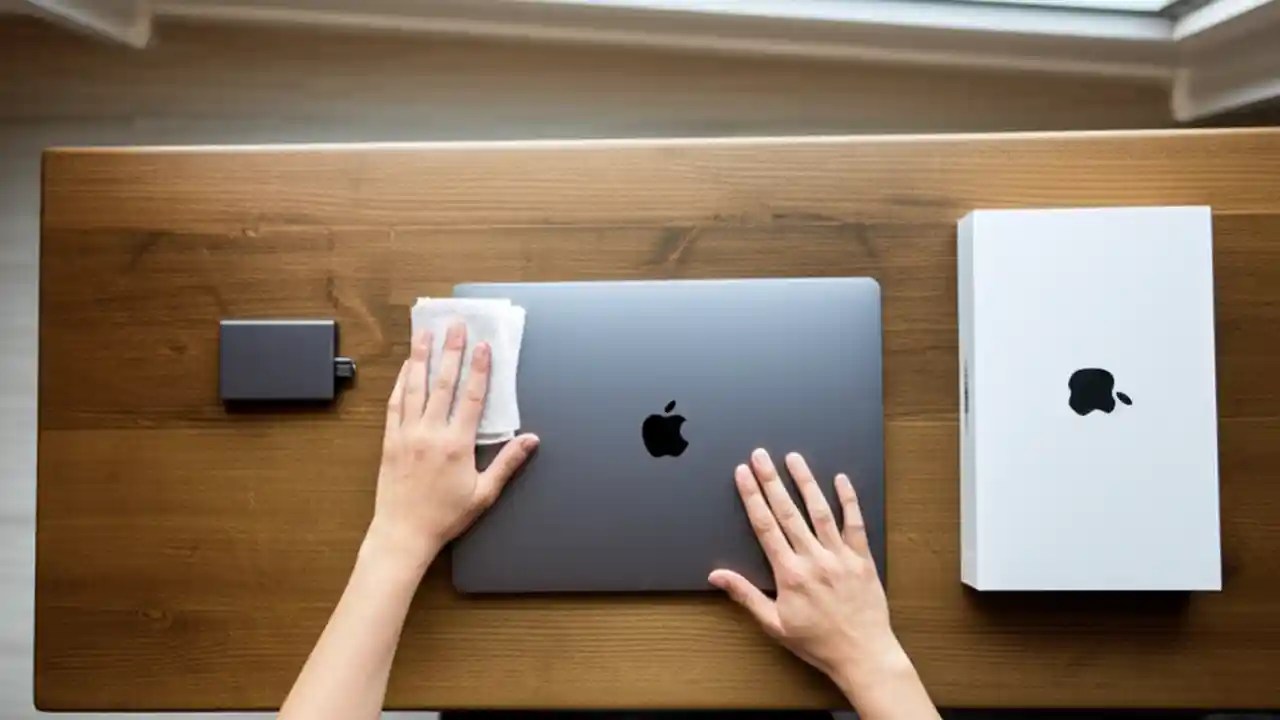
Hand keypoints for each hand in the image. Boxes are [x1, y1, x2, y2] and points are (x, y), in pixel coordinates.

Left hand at [366, 321, 538, 572]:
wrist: (404, 533)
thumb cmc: (446, 517)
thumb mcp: (484, 493)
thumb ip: (507, 463)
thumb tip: (530, 440)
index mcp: (457, 445)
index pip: (471, 397)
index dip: (479, 369)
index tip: (483, 346)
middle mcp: (431, 433)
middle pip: (443, 383)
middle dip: (451, 351)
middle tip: (455, 326)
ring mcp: (408, 434)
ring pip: (415, 387)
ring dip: (421, 358)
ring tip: (424, 334)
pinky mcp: (391, 441)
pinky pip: (395, 404)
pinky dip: (401, 383)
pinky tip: (405, 369)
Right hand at [709, 450, 912, 703]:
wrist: (862, 655)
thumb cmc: (817, 643)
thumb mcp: (774, 624)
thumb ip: (745, 595)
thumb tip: (716, 576)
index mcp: (789, 574)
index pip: (765, 526)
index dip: (752, 496)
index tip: (743, 474)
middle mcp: (814, 559)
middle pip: (788, 511)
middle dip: (771, 480)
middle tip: (760, 456)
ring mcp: (840, 556)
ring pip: (819, 511)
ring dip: (805, 482)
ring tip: (793, 458)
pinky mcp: (862, 559)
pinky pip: (855, 523)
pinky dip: (848, 500)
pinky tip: (840, 479)